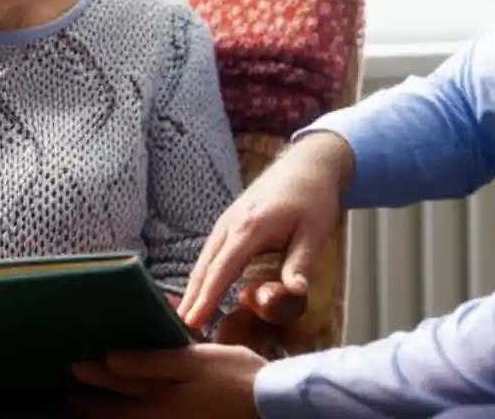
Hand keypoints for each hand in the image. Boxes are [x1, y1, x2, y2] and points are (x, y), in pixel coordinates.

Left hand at [70, 344, 265, 418]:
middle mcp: (159, 418)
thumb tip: (108, 359)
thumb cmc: (234, 378)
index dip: (94, 376)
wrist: (271, 405)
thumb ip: (148, 363)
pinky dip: (133, 417)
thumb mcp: (191, 361)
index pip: (117, 385)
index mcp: (157, 401)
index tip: (75, 367)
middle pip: (119, 410)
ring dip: (111, 415)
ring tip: (90, 410)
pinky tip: (132, 413)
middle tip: (71, 397)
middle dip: (94, 403)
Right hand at [179, 131, 353, 328]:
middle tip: (179, 327)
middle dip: (191, 297)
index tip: (193, 319)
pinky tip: (199, 290)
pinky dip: (202, 274)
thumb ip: (301, 264)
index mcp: (251, 228)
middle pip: (205, 266)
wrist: (306, 166)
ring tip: (183, 315)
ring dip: (193, 287)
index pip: (223, 268)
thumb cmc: (313, 200)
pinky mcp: (228, 222)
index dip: (207, 296)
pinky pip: (210, 252)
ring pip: (204, 259)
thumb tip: (294, 293)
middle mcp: (231, 223)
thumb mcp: (315, 233)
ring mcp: (226, 221)